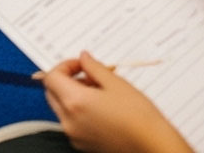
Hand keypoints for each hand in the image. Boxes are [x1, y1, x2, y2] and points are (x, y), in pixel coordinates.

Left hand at [41, 51, 190, 152]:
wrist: (152, 145)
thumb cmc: (137, 116)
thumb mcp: (115, 82)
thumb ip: (93, 67)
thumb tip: (83, 58)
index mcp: (75, 102)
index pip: (51, 77)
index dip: (65, 66)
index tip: (81, 64)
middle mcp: (70, 121)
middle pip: (52, 93)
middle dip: (65, 79)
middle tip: (87, 74)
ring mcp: (75, 135)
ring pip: (61, 108)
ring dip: (71, 94)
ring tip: (98, 89)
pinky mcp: (83, 145)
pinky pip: (71, 122)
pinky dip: (78, 110)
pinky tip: (100, 106)